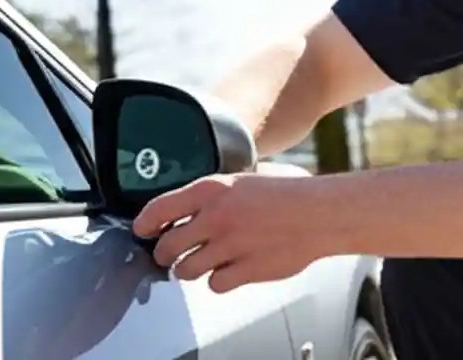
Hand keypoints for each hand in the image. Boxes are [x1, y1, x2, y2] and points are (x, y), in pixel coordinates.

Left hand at [132, 173, 332, 293]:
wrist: (320, 214)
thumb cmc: (288, 192)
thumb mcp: (244, 177)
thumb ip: (215, 191)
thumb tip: (188, 204)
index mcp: (211, 189)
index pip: (158, 210)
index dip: (145, 224)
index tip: (143, 230)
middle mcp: (215, 218)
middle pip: (166, 247)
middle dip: (164, 253)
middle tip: (169, 253)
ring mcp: (228, 246)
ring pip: (185, 270)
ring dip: (188, 269)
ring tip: (199, 262)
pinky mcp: (244, 271)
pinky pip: (214, 284)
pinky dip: (218, 280)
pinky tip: (228, 269)